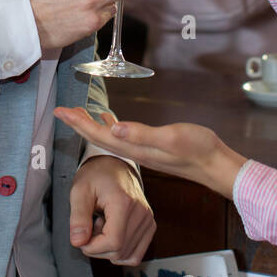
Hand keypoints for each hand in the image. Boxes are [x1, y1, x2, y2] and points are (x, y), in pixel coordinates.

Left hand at [55, 107, 248, 198]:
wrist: (216, 165)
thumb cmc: (198, 150)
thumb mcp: (171, 138)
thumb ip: (143, 134)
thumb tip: (114, 128)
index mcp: (136, 149)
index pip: (99, 135)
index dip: (78, 123)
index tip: (60, 111)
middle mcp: (135, 152)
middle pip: (99, 138)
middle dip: (78, 124)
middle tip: (61, 111)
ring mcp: (142, 151)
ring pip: (109, 138)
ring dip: (92, 126)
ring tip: (78, 114)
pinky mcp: (151, 148)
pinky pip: (123, 137)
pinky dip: (112, 128)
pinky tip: (110, 122)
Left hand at [69, 153, 155, 264]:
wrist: (114, 165)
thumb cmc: (96, 176)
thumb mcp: (79, 191)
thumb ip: (78, 217)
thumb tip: (78, 242)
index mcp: (124, 202)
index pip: (113, 242)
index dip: (93, 247)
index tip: (81, 236)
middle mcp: (142, 212)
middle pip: (119, 251)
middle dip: (98, 248)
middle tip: (91, 226)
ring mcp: (148, 220)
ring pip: (128, 256)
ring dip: (109, 249)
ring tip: (103, 226)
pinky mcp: (150, 226)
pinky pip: (135, 254)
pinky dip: (121, 251)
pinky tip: (112, 233)